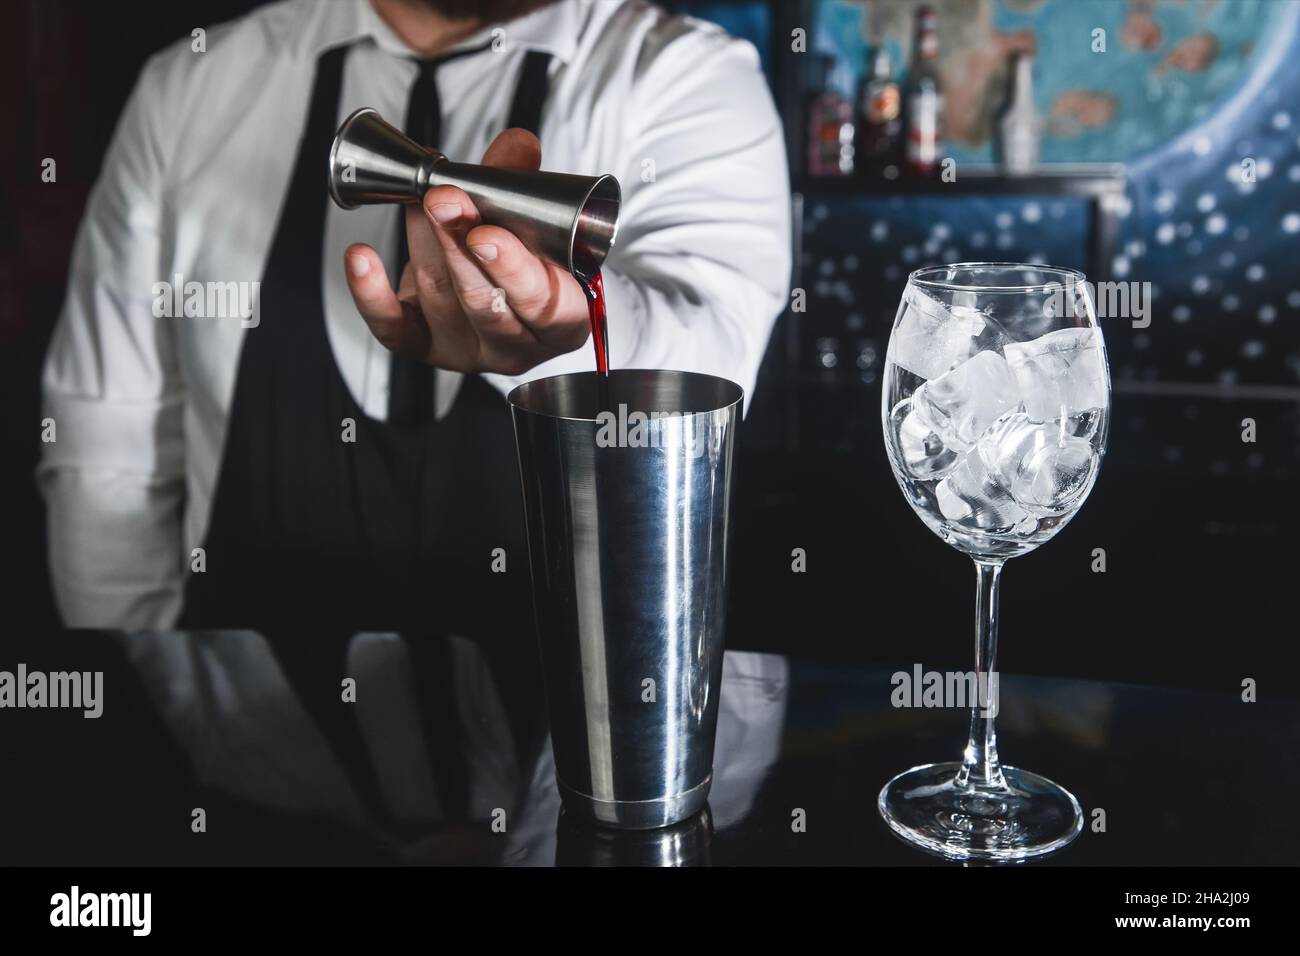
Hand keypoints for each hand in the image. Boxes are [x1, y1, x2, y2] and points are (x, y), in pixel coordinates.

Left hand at [343, 128, 590, 375]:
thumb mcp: (538, 225)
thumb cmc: (530, 263)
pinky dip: (371, 293)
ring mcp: (466, 350)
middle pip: (484, 302)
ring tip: (421, 197)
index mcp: (561, 321)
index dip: (513, 270)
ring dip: (425, 241)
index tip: (488, 233)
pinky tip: (361, 257)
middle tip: (443, 199)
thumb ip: (523, 186)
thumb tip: (517, 145)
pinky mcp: (422, 346)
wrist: (499, 293)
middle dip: (458, 247)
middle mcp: (515, 345)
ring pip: (439, 298)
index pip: (541, 303)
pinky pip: (393, 328)